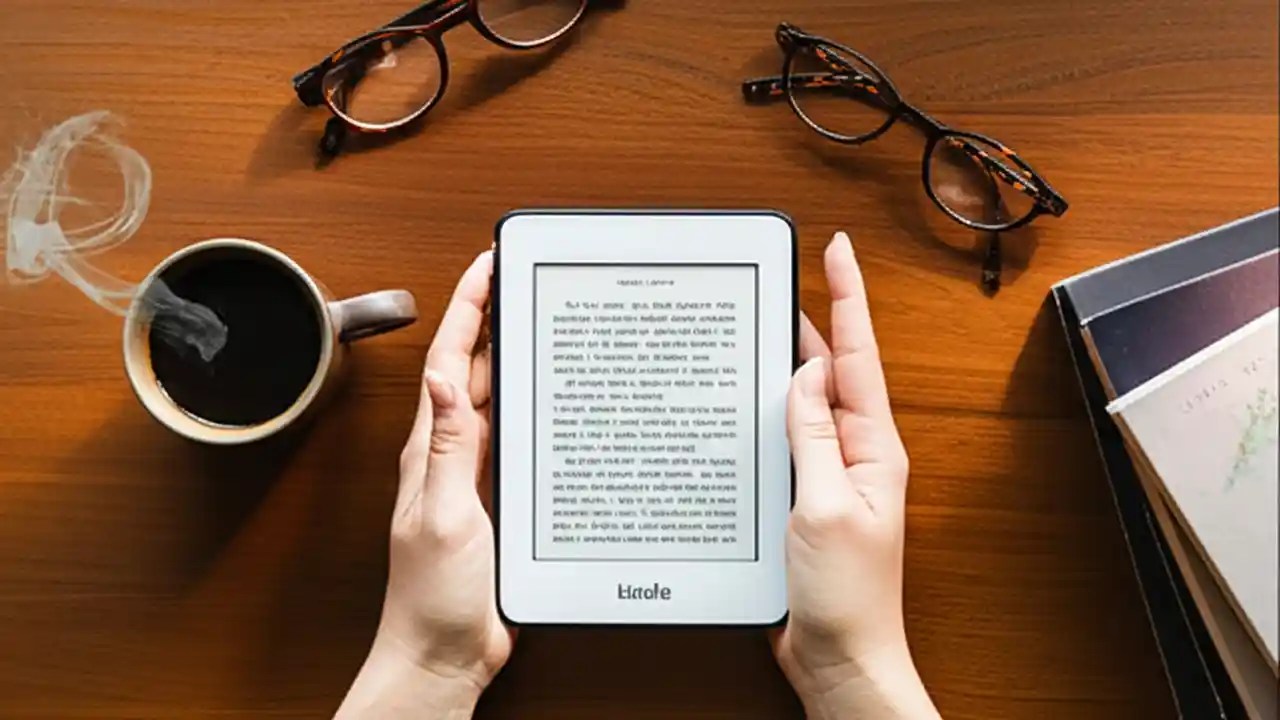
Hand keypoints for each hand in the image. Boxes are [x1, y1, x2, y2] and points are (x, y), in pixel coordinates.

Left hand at [337, 251, 512, 718]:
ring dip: (514, 358)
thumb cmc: (431, 597)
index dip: (468, 308)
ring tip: (540, 319)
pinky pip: (516, 438)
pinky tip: (552, 400)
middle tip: (522, 278)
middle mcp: (452, 454)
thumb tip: (444, 380)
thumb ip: (448, 449)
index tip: (488, 265)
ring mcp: (476, 475)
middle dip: (494, 317)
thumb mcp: (442, 516)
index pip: (448, 361)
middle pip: (474, 369)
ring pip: (498, 400)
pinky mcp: (499, 499)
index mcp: (431, 448)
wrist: (443, 654)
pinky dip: (531, 408)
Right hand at [774, 233, 939, 719]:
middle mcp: (855, 455)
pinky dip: (766, 416)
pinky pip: (786, 442)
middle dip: (809, 321)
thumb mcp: (826, 506)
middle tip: (779, 279)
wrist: (839, 658)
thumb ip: (814, 436)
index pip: (859, 357)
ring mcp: (829, 476)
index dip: (847, 298)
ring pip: (803, 405)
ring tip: (756, 327)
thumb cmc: (846, 596)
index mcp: (875, 450)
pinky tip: (744, 406)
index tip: (837, 250)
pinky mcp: (804, 498)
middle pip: (830, 372)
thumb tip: (806, 373)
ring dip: (782, 369)